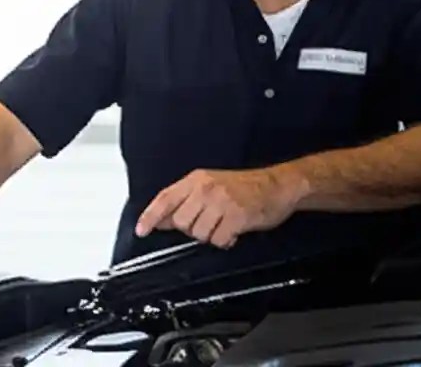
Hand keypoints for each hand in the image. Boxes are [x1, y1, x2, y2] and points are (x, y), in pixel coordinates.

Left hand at [134, 167, 304, 247]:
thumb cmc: (245, 187)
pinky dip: (225, 241)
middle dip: (191, 229)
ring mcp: (221, 202)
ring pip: (198, 234)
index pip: (165, 198)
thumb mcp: (210, 186)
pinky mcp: (237, 216)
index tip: (142, 230)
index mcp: (196, 180)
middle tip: (209, 223)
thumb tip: (161, 220)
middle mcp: (206, 189)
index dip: (150, 216)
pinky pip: (219, 240)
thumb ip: (184, 201)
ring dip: (210, 236)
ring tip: (224, 225)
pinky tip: (234, 231)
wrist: (278, 185)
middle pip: (180, 222)